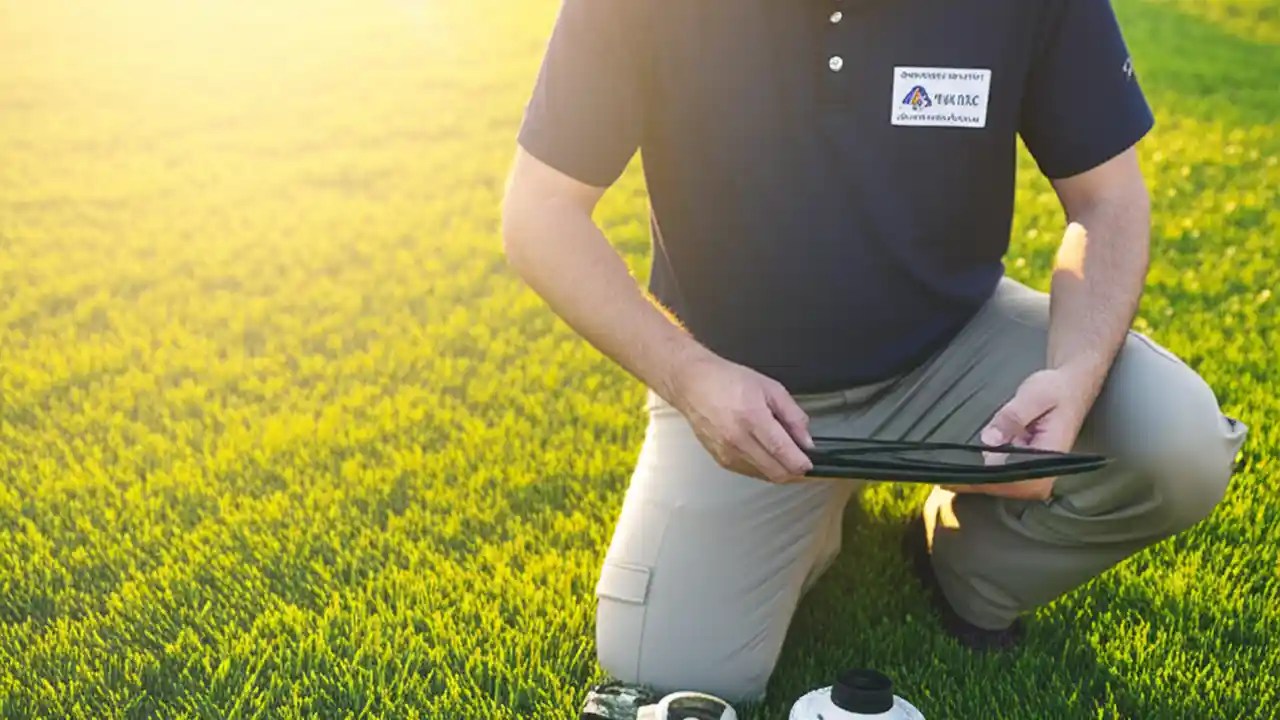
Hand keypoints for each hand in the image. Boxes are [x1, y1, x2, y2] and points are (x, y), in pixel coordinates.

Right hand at [665, 355, 814, 482]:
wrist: (693, 384)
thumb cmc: (731, 380)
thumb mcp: (770, 388)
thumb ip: (792, 415)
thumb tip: (806, 442)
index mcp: (752, 418)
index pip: (782, 451)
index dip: (800, 463)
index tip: (809, 463)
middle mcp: (738, 440)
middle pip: (775, 472)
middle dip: (793, 471)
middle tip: (799, 460)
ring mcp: (727, 453)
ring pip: (763, 476)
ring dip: (777, 470)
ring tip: (780, 452)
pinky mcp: (719, 460)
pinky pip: (749, 472)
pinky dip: (761, 468)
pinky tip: (763, 452)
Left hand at [945, 368, 1093, 500]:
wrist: (1069, 385)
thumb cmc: (1055, 389)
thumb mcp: (1034, 395)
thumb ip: (1012, 416)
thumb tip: (990, 440)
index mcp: (1052, 455)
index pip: (1021, 482)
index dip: (992, 484)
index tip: (964, 481)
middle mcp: (1046, 468)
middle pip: (1011, 488)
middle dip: (979, 485)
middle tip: (945, 480)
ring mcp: (1036, 467)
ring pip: (1006, 484)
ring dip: (979, 481)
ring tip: (947, 478)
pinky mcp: (1026, 461)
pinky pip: (1005, 473)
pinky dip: (984, 472)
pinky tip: (962, 468)